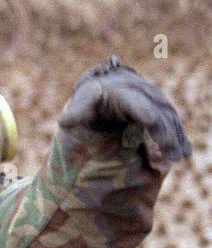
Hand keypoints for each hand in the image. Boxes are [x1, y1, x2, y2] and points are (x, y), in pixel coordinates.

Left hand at [58, 55, 191, 161]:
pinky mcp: (160, 105)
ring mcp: (154, 97)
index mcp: (122, 90)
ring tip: (179, 157)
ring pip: (169, 117)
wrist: (103, 91)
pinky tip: (184, 151)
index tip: (158, 135)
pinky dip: (179, 135)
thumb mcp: (80, 106)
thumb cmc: (89, 101)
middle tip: (172, 157)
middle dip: (167, 134)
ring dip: (176, 137)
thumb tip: (64, 122)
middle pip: (160, 113)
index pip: (141, 106)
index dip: (151, 120)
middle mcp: (142, 90)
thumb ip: (76, 113)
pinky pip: (172, 120)